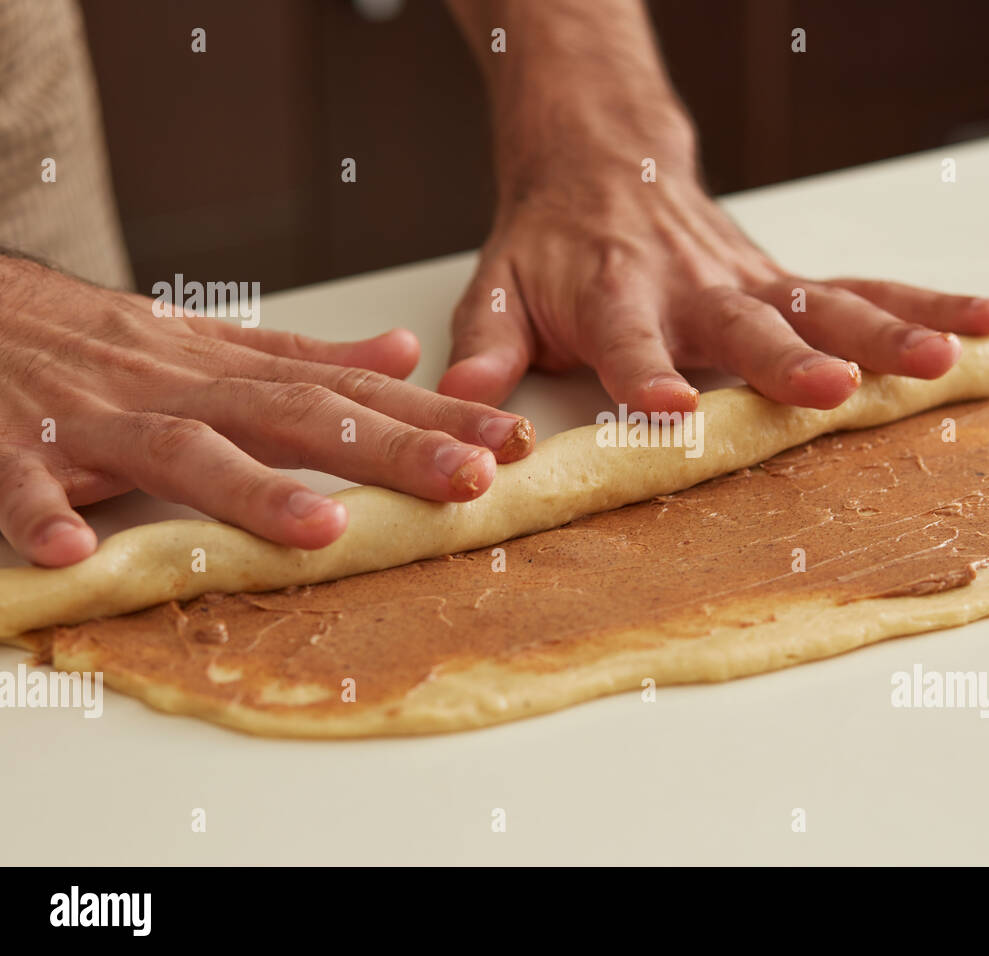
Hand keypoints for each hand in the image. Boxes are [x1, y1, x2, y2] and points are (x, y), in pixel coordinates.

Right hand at [0, 258, 533, 566]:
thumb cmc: (99, 340)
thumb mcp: (211, 340)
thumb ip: (304, 355)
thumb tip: (404, 353)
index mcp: (229, 373)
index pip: (348, 395)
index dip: (432, 421)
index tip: (509, 446)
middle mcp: (179, 391)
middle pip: (292, 418)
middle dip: (386, 450)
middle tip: (467, 481)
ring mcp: (96, 420)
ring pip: (180, 449)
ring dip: (248, 489)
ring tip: (320, 527)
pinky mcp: (9, 449)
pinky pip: (21, 485)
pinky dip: (42, 513)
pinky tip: (74, 552)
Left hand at [439, 0, 988, 412]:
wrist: (603, 160)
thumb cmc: (551, 241)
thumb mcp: (496, 290)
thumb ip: (486, 350)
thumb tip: (463, 410)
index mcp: (613, 295)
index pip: (627, 339)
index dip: (646, 375)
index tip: (672, 412)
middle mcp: (692, 287)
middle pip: (746, 324)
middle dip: (791, 359)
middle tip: (836, 387)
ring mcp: (750, 282)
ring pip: (827, 304)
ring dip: (890, 331)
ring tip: (952, 357)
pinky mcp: (787, 281)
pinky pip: (864, 290)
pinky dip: (927, 303)